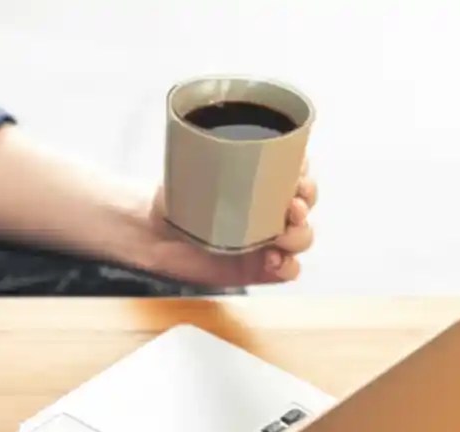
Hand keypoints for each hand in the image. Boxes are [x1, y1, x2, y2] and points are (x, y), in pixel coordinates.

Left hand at [142, 160, 318, 286]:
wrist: (152, 231)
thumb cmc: (175, 195)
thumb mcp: (191, 167)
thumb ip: (211, 153)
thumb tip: (209, 132)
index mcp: (264, 180)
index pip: (300, 172)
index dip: (305, 173)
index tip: (298, 173)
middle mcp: (271, 209)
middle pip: (307, 204)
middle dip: (306, 203)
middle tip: (291, 205)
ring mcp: (267, 240)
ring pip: (302, 237)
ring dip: (299, 235)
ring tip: (279, 235)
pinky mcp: (258, 268)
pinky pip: (287, 270)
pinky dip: (287, 266)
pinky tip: (272, 260)